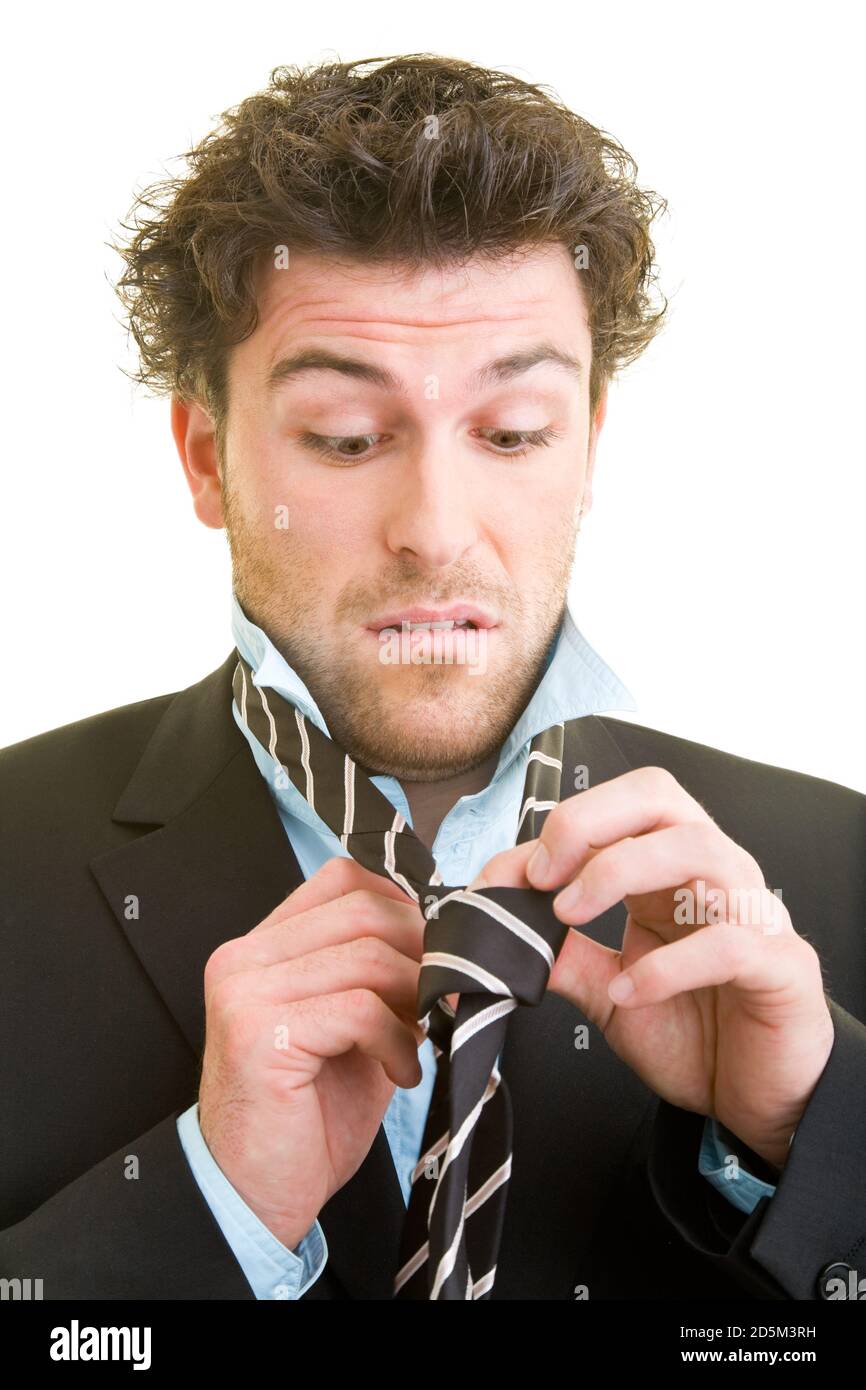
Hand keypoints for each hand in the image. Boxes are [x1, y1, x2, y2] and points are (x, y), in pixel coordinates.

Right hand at [198, 858, 424, 1249]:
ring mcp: (247, 992)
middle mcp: (244, 958)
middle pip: (363, 910)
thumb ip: (385, 974)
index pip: (342, 878)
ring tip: (422, 1039)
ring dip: (415, 998)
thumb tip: (452, 930)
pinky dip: (397, 1041)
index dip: (403, 903)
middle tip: (445, 996)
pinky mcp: (262, 1033)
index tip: (436, 949)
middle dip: (422, 950)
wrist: (253, 1195)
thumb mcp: (355, 1027)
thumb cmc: (308, 1114)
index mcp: (262, 947)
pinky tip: (401, 1073)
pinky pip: (359, 1010)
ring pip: (367, 957)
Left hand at [471, 767, 834, 1171]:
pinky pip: (728, 942)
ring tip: (571, 918)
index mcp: (669, 870)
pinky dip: (668, 965)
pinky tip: (630, 994)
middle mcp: (713, 875)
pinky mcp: (780, 966)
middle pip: (658, 795)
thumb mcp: (608, 991)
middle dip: (589, 821)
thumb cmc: (693, 1033)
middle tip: (544, 876)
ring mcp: (752, 914)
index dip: (562, 826)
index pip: (620, 805)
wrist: (756, 1101)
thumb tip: (496, 925)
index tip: (512, 876)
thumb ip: (561, 954)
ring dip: (620, 870)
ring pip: (696, 848)